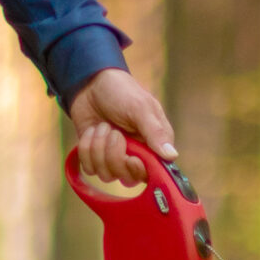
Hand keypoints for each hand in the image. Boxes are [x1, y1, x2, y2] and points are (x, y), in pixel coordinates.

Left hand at [68, 69, 176, 186]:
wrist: (90, 82)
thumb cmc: (121, 91)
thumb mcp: (141, 107)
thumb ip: (156, 132)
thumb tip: (172, 156)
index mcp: (153, 145)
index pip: (151, 173)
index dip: (138, 170)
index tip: (131, 158)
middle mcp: (135, 155)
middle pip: (126, 177)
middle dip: (114, 154)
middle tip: (113, 131)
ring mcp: (114, 158)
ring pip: (105, 174)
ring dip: (98, 147)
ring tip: (102, 126)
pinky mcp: (95, 157)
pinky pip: (89, 168)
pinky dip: (86, 147)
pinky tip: (91, 130)